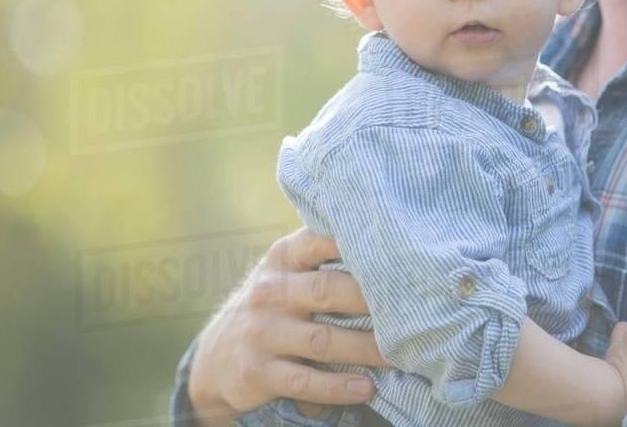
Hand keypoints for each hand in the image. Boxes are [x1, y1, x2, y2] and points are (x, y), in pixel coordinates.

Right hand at [187, 228, 389, 426]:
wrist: (214, 359)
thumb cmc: (272, 305)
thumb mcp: (286, 271)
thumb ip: (324, 254)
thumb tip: (391, 241)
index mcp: (283, 258)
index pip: (320, 239)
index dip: (356, 242)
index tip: (396, 248)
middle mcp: (270, 292)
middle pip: (327, 291)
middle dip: (370, 300)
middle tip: (411, 308)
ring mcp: (262, 332)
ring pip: (322, 340)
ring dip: (364, 349)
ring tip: (399, 355)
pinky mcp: (258, 372)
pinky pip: (304, 381)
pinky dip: (337, 387)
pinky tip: (365, 387)